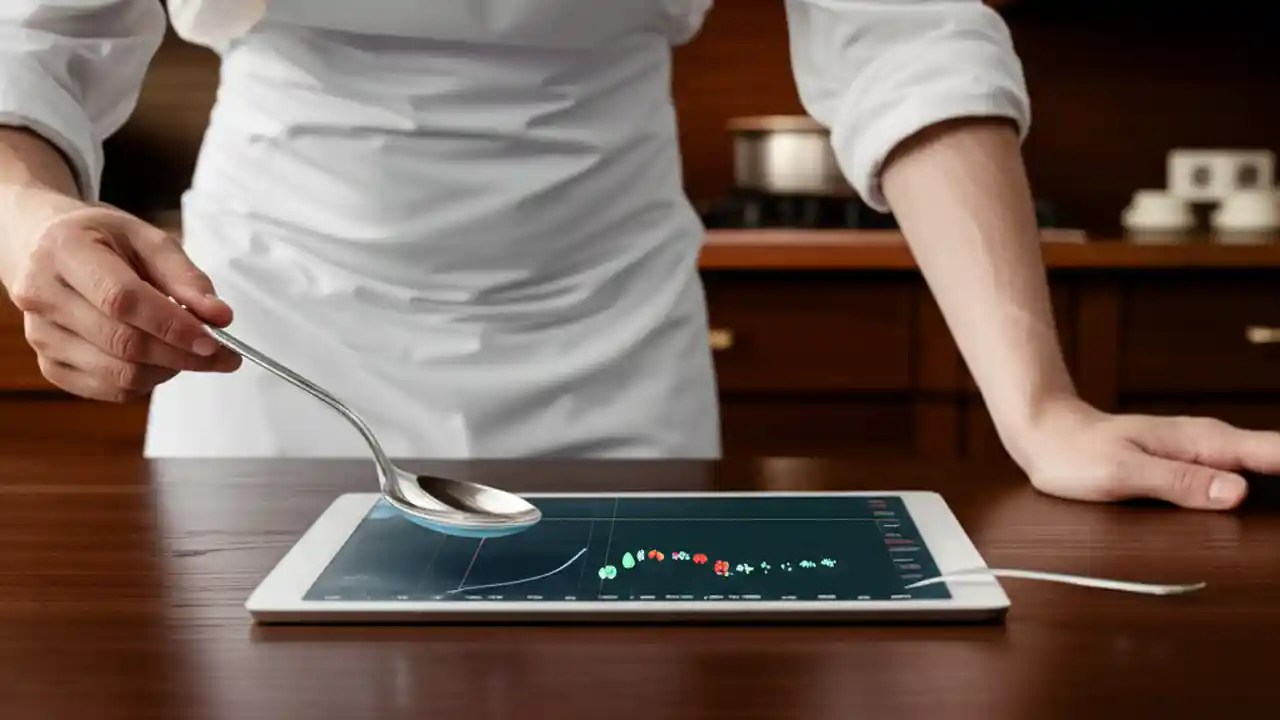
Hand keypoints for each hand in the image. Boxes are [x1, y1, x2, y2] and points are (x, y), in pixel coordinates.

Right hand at [4, 203, 239, 401]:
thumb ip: (185, 277)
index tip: (214, 340)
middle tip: (224, 356)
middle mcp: (43, 295)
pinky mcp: (49, 365)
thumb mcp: (148, 239)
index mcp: (65, 251)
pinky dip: (145, 382)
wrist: (44, 248)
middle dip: (182, 355)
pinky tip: (159, 360)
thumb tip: (219, 317)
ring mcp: (40, 336)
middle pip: (123, 343)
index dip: (172, 325)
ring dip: (167, 370)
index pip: (122, 300)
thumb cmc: (103, 241)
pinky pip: (108, 389)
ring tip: (188, 351)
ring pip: (118, 374)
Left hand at [1009, 397, 1279, 509]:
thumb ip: (1179, 483)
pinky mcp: (1191, 465)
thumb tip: (1237, 493)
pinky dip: (1263, 482)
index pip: (1275, 453)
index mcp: (1203, 443)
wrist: (1046, 435)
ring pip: (1262, 467)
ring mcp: (1202, 453)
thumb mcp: (1123, 473)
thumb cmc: (1076, 455)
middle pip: (1279, 460)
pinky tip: (1270, 498)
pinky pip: (1238, 473)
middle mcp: (1210, 445)